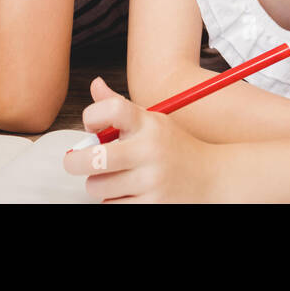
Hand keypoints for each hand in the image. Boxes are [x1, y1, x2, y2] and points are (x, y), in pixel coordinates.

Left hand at [62, 77, 218, 202]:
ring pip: (97, 187)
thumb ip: (120, 107)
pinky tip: (128, 193)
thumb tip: (95, 84)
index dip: (91, 116)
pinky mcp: (152, 206)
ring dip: (99, 185)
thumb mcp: (152, 122)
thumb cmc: (174, 148)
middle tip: (76, 161)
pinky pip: (111, 206)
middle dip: (76, 162)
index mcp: (149, 124)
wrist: (214, 178)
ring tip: (113, 179)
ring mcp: (151, 181)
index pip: (111, 109)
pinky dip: (114, 201)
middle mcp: (150, 150)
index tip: (91, 126)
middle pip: (92, 158)